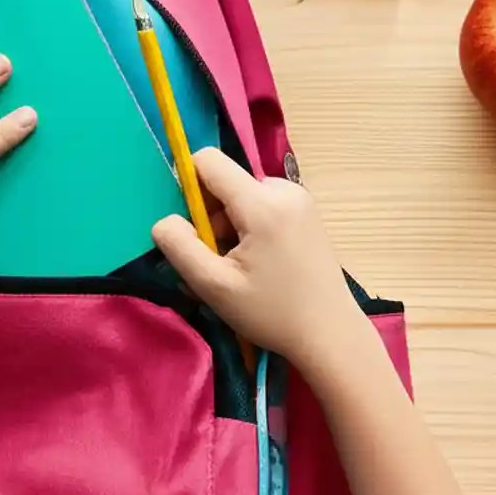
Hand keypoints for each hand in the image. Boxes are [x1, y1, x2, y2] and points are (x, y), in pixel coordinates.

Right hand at [152, 148, 366, 366]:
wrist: (330, 334)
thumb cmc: (271, 313)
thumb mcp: (214, 286)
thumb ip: (180, 247)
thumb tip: (164, 221)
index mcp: (262, 203)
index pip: (209, 160)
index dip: (188, 186)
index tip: (191, 227)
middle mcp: (284, 190)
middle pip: (227, 183)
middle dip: (212, 217)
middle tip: (217, 262)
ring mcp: (300, 199)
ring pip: (244, 196)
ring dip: (231, 226)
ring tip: (239, 268)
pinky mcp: (308, 212)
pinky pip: (264, 205)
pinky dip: (251, 227)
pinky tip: (259, 263)